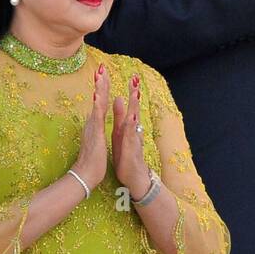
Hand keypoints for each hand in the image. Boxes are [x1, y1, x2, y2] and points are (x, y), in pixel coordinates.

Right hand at [71, 63, 109, 190]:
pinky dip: (98, 103)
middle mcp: (92, 122)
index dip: (102, 88)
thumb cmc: (92, 161)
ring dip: (99, 87)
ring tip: (100, 73)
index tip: (103, 75)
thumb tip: (93, 123)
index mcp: (95, 124)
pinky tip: (99, 93)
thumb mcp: (96, 142)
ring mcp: (93, 126)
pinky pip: (97, 115)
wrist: (86, 174)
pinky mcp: (95, 132)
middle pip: (98, 98)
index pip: (100, 102)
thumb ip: (95, 131)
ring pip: (97, 102)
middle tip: (101, 67)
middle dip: (100, 82)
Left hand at [110, 73, 151, 199]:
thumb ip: (120, 116)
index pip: (128, 105)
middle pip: (134, 109)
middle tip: (135, 79)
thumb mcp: (121, 132)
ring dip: (135, 107)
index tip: (130, 77)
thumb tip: (119, 99)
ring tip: (135, 93)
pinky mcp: (132, 150)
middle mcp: (133, 130)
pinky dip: (131, 127)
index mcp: (127, 125)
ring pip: (134, 120)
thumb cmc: (126, 154)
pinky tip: (131, 118)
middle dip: (134, 94)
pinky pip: (131, 137)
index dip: (128, 91)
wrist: (133, 176)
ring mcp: (134, 139)